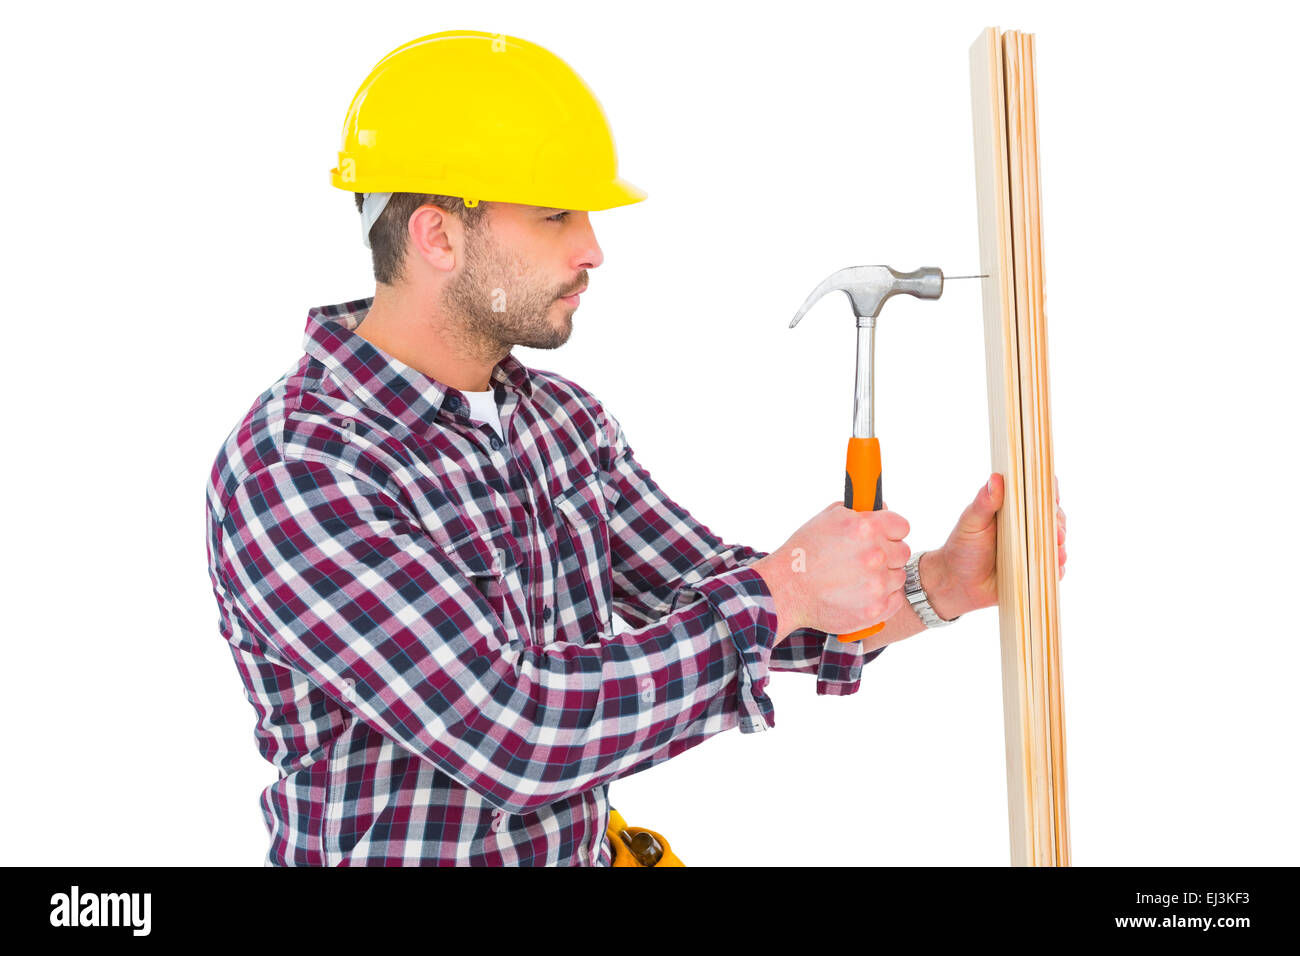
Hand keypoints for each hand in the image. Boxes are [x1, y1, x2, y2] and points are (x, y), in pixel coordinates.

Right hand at [753, 501, 911, 640]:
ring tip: (857, 579)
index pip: (902, 526)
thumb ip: (860, 511)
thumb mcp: (827, 519)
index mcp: (866, 527)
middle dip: (887, 554)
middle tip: (864, 559)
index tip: (883, 536)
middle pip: (902, 552)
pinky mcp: (875, 609)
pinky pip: (894, 600)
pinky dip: (882, 598)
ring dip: (884, 577)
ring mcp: (877, 584)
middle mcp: (875, 555)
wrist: (785, 589)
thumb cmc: (804, 553)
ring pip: (898, 577)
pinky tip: (861, 594)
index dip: (891, 530)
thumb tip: (882, 508)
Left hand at [930, 472, 1066, 613]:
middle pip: (1053, 517)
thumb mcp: (971, 522)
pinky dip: (1057, 567)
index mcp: (1012, 509)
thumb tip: (996, 478)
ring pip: (1056, 542)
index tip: (1054, 498)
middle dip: (1058, 522)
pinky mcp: (1035, 570)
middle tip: (1057, 531)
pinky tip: (1055, 567)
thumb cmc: (962, 548)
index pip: (1037, 495)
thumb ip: (984, 502)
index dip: (1049, 493)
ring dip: (1060, 545)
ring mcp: (1032, 548)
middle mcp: (1026, 526)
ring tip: (1058, 551)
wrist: (957, 583)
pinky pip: (1053, 568)